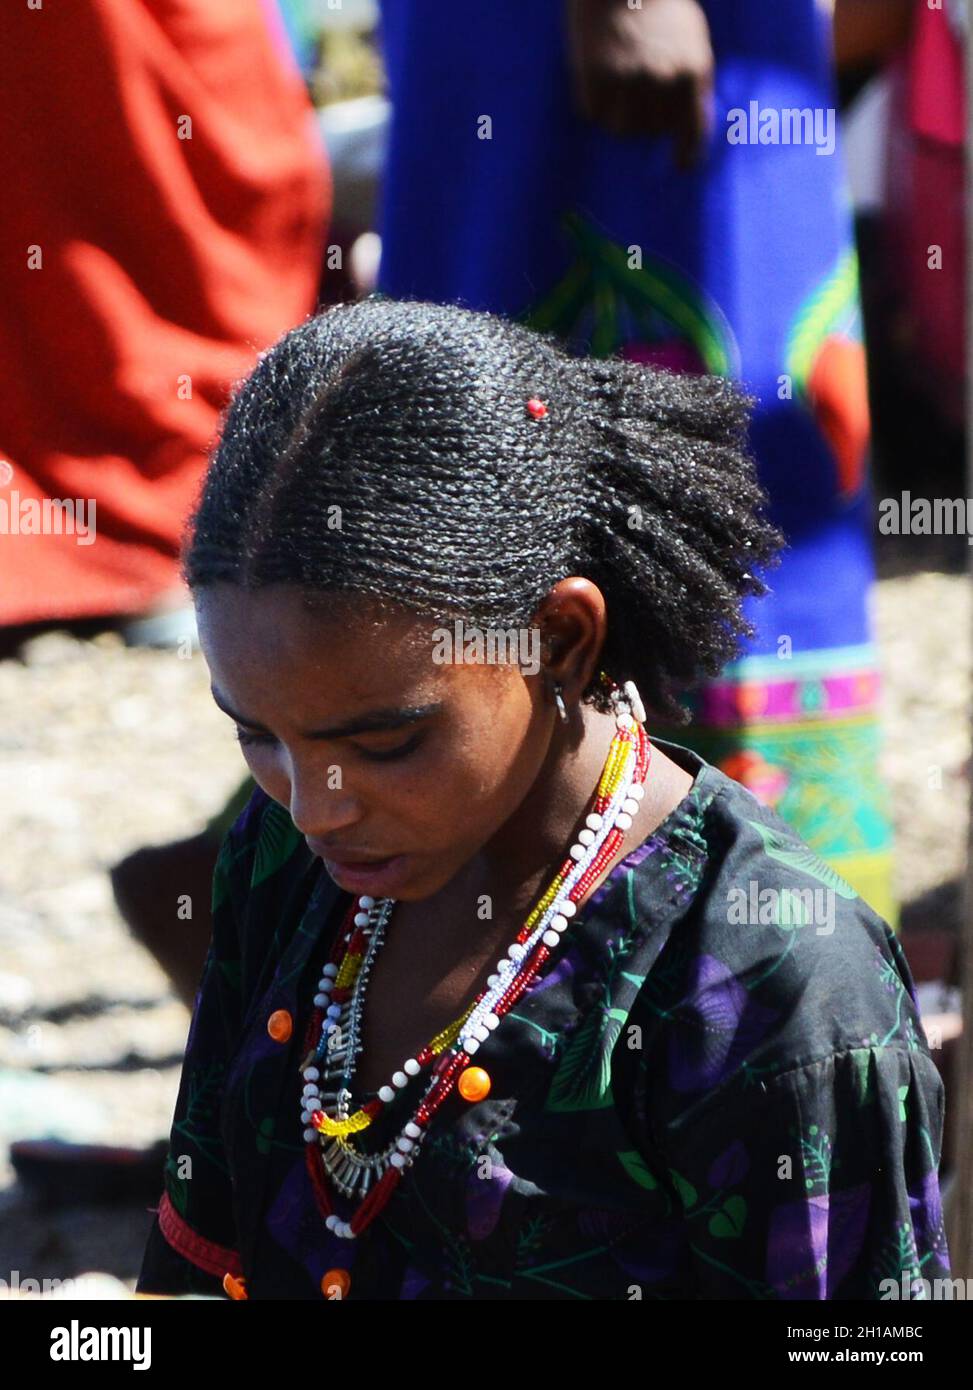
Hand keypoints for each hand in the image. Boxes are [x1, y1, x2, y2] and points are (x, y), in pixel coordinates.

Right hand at [566, 0, 714, 167]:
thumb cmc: (662, 10)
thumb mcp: (694, 44)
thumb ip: (694, 87)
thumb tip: (686, 133)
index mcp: (692, 73)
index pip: (692, 134)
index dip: (686, 155)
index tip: (680, 165)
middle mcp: (661, 82)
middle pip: (652, 133)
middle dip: (647, 121)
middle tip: (639, 96)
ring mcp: (626, 81)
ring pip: (621, 130)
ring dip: (618, 117)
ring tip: (619, 88)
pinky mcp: (594, 77)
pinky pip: (593, 113)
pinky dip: (595, 103)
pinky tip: (599, 78)